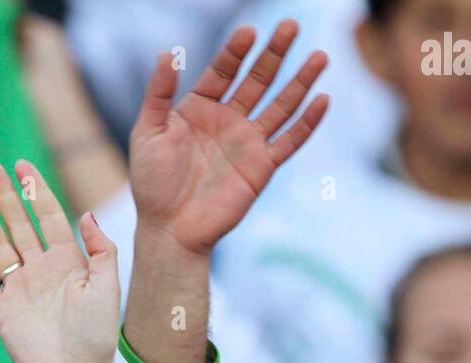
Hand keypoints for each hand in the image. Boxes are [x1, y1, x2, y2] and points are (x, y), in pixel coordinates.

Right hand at [0, 159, 119, 362]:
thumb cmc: (97, 336)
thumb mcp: (108, 288)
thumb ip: (102, 250)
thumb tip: (87, 215)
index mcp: (67, 262)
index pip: (47, 217)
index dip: (34, 190)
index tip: (21, 164)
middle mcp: (40, 270)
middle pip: (18, 224)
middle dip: (4, 195)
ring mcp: (19, 289)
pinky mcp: (1, 309)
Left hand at [129, 20, 328, 257]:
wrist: (170, 229)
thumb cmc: (153, 183)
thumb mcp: (148, 132)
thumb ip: (158, 93)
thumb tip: (166, 53)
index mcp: (200, 107)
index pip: (224, 70)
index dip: (236, 51)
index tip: (249, 32)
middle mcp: (228, 120)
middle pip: (258, 80)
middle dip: (275, 54)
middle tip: (290, 25)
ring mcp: (248, 143)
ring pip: (280, 106)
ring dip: (300, 81)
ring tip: (320, 56)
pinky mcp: (262, 168)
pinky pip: (289, 142)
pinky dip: (307, 123)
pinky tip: (322, 100)